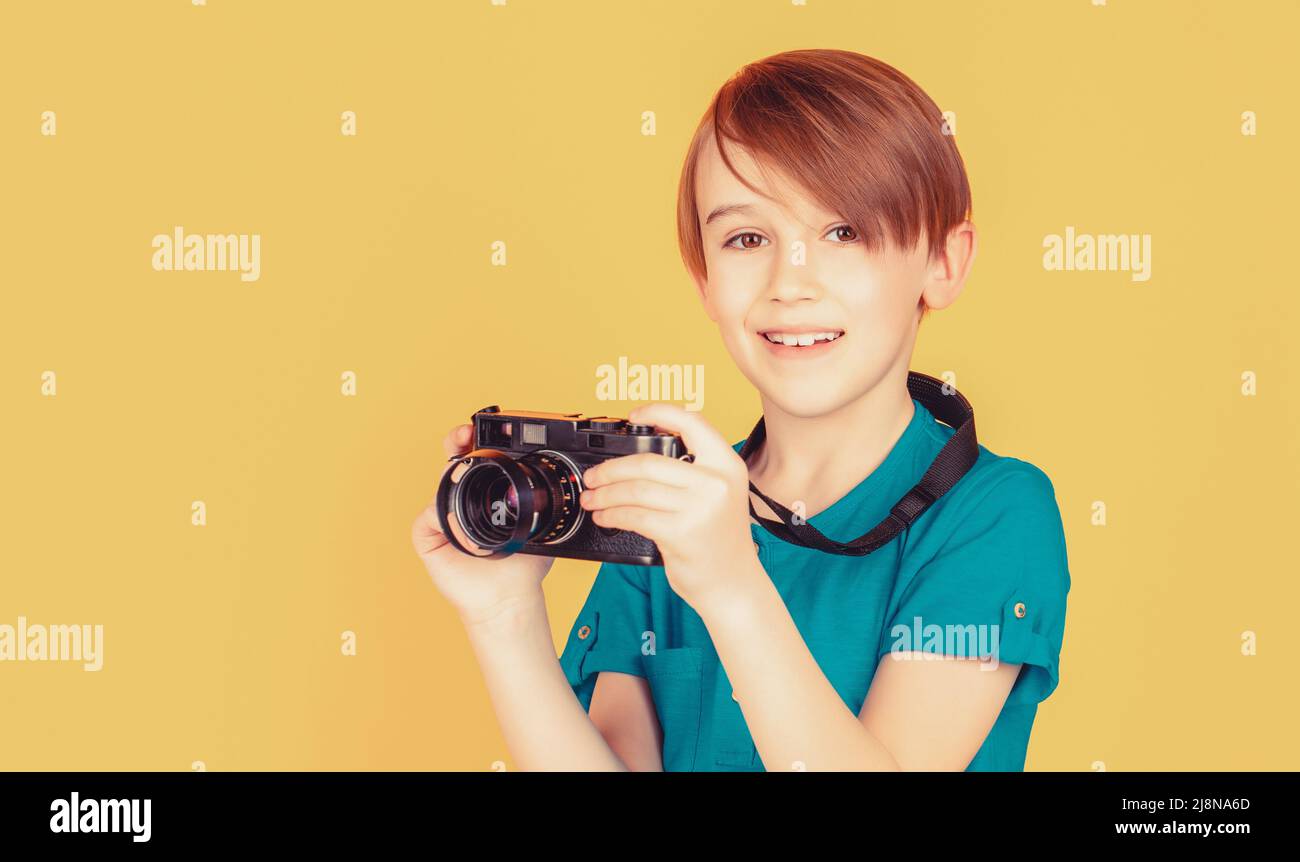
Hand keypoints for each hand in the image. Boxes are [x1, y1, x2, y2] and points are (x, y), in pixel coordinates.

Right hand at [411, 424, 555, 626]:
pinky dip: (440, 516)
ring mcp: (443, 518)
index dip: (476, 441)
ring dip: (448, 474)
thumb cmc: (525, 562)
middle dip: (455, 442)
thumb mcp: (541, 523)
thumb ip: (545, 501)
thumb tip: (560, 482)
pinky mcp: (428, 537)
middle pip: (452, 463)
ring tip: (459, 465)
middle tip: (464, 435)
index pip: (477, 459)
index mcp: (486, 493)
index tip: (482, 429)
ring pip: (439, 486)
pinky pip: (428, 518)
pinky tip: (456, 522)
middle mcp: (461, 500)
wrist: (511, 595)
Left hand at [578, 404, 761, 612]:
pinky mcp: (682, 533)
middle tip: (594, 476)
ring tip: (593, 499)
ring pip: (637, 490)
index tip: (634, 416)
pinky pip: (635, 516)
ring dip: (606, 494)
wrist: (733, 583)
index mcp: (727, 464)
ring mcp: (700, 507)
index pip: (692, 423)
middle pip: (649, 461)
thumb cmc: (719, 539)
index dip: (659, 411)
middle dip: (612, 469)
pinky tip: (605, 517)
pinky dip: (612, 515)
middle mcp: (717, 482)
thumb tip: (640, 455)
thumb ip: (693, 471)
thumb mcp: (719, 494)